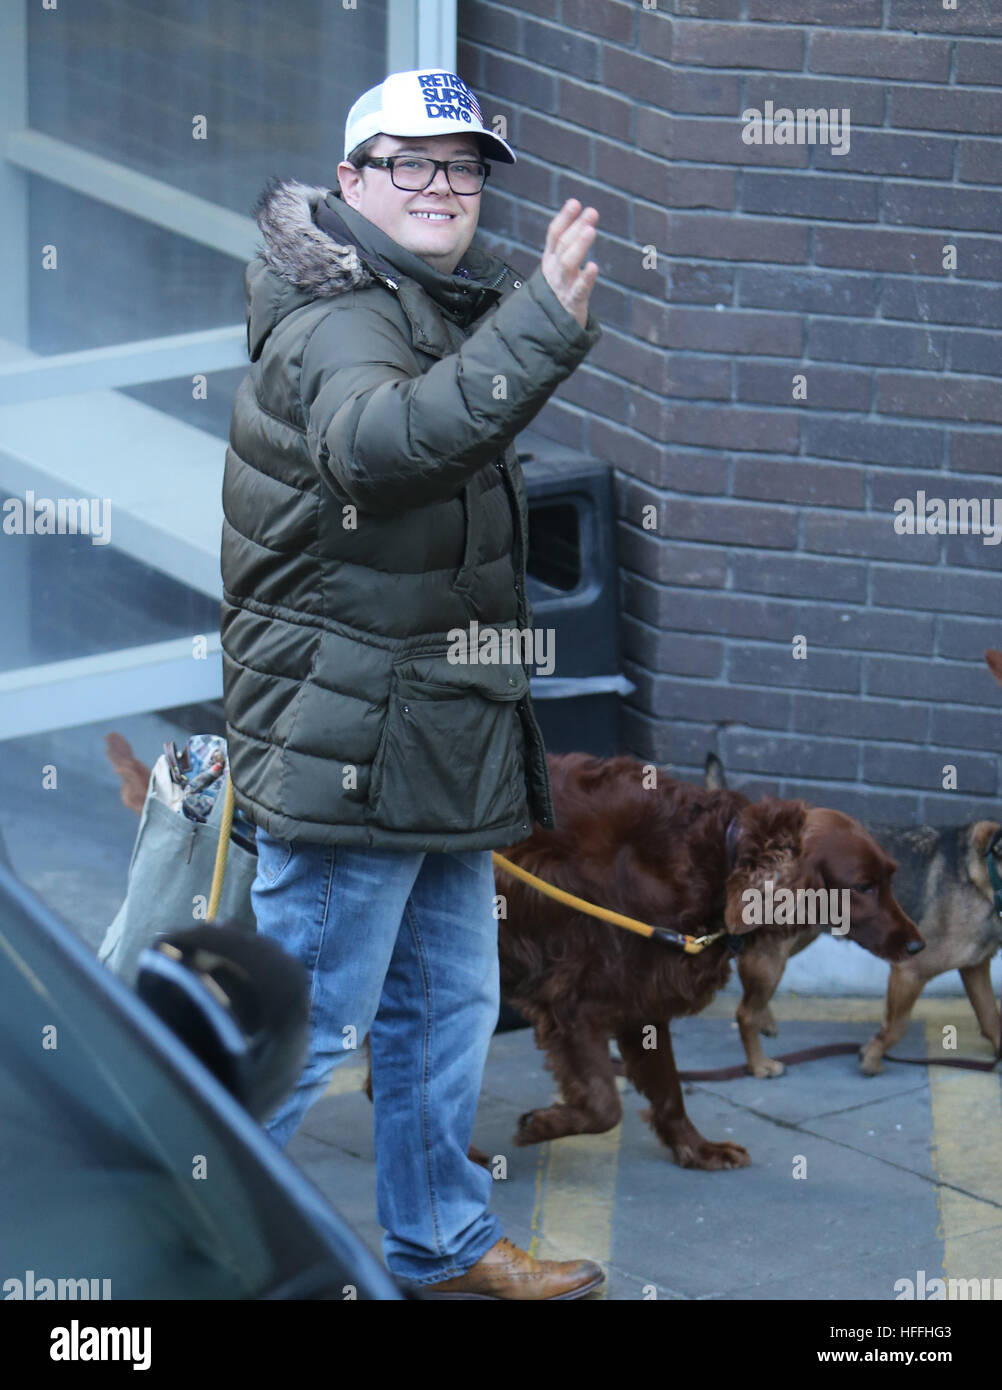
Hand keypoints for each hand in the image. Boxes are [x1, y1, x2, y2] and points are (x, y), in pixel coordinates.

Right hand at [540, 199, 598, 328]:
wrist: (548, 327)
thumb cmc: (559, 293)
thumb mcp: (558, 269)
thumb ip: (567, 247)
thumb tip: (585, 221)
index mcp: (550, 260)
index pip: (555, 235)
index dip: (565, 218)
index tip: (575, 203)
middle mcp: (554, 271)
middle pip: (564, 245)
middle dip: (577, 227)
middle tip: (591, 212)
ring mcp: (562, 286)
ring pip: (568, 263)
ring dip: (579, 246)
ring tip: (590, 231)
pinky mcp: (572, 302)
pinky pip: (579, 290)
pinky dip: (585, 279)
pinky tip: (594, 267)